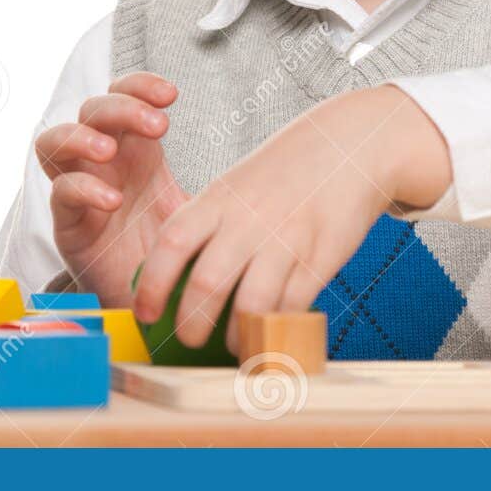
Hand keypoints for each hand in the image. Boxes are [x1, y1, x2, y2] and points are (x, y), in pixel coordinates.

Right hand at [36, 72, 190, 307]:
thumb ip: (213, 186)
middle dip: (121, 107)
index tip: (171, 95)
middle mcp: (102, 162)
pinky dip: (82, 189)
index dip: (140, 85)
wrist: (156, 305)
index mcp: (135, 149)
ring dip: (81, 138)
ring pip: (55, 142)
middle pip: (91, 109)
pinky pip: (60, 193)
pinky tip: (111, 200)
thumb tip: (259, 167)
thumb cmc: (175, 250)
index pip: (123, 95)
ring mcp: (80, 189)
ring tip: (109, 151)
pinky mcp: (67, 224)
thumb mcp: (198, 210)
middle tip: (157, 125)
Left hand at [132, 84, 451, 349]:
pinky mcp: (320, 259)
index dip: (151, 284)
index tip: (144, 313)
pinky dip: (276, 328)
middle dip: (191, 323)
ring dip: (236, 335)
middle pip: (206, 284)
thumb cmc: (280, 175)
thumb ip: (205, 227)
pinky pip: (291, 307)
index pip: (172, 243)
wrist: (347, 147)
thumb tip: (170, 281)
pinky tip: (269, 333)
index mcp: (218, 200)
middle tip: (187, 338)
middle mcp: (248, 220)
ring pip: (250, 305)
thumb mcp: (233, 188)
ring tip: (233, 344)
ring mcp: (286, 240)